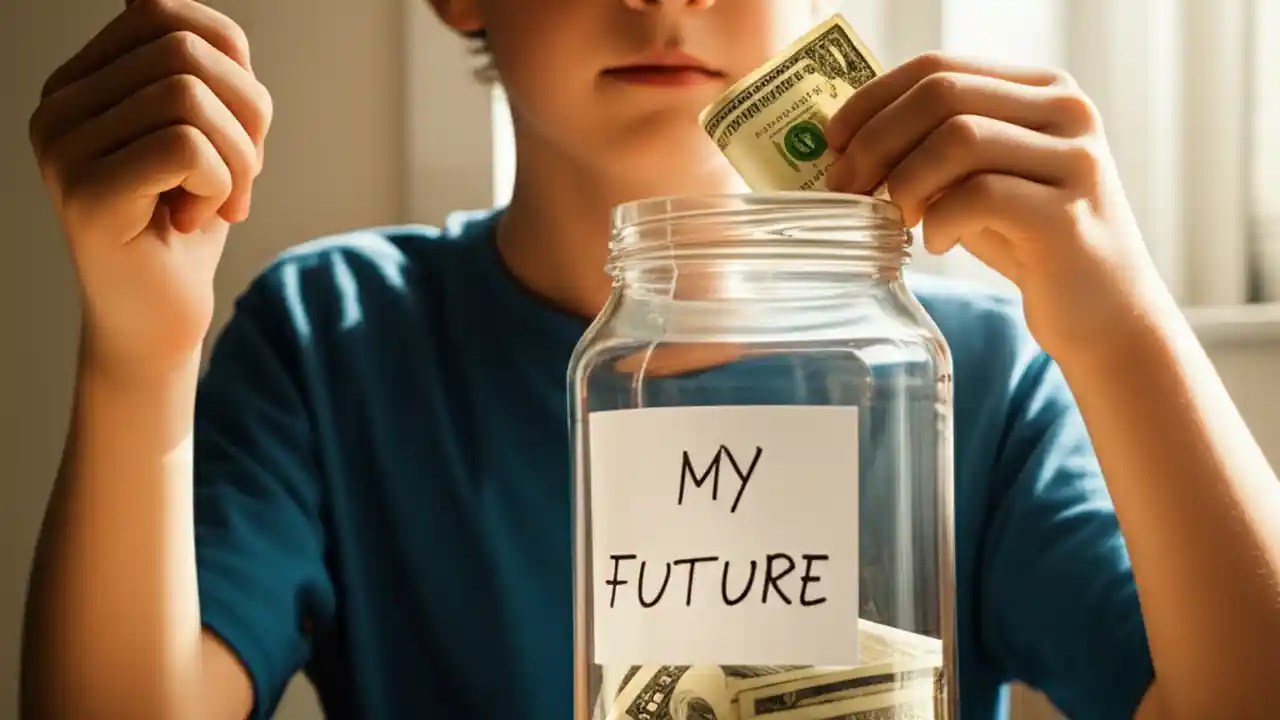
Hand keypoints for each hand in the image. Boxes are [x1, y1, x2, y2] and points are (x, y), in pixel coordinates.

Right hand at [29, 0, 271, 376]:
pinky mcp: (87, 192)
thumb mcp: (209, 132)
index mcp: (81, 81)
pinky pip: (187, 148)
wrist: (159, 316)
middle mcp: (58, 106)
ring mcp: (63, 148)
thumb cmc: (188, 221)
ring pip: (190, 97)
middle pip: (185, 51)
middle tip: (240, 177)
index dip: (233, 72)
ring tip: (219, 202)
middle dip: (245, 116)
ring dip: (236, 158)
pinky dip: (218, 185)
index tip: (236, 135)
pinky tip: (194, 218)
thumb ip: (204, 71)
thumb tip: (178, 8)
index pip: (167, 14)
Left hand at [825, 52, 1171, 364]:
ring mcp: (1074, 161)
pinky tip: (935, 243)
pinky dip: (939, 220)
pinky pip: (980, 196)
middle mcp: (1067, 111)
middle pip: (943, 93)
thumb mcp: (981, 179)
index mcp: (1042, 89)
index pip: (939, 67)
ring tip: (896, 218)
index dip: (873, 99)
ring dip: (905, 180)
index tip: (833, 141)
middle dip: (876, 140)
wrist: (1104, 312)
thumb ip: (934, 149)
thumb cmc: (1028, 242)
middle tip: (844, 187)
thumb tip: (846, 141)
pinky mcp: (1068, 216)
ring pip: (959, 138)